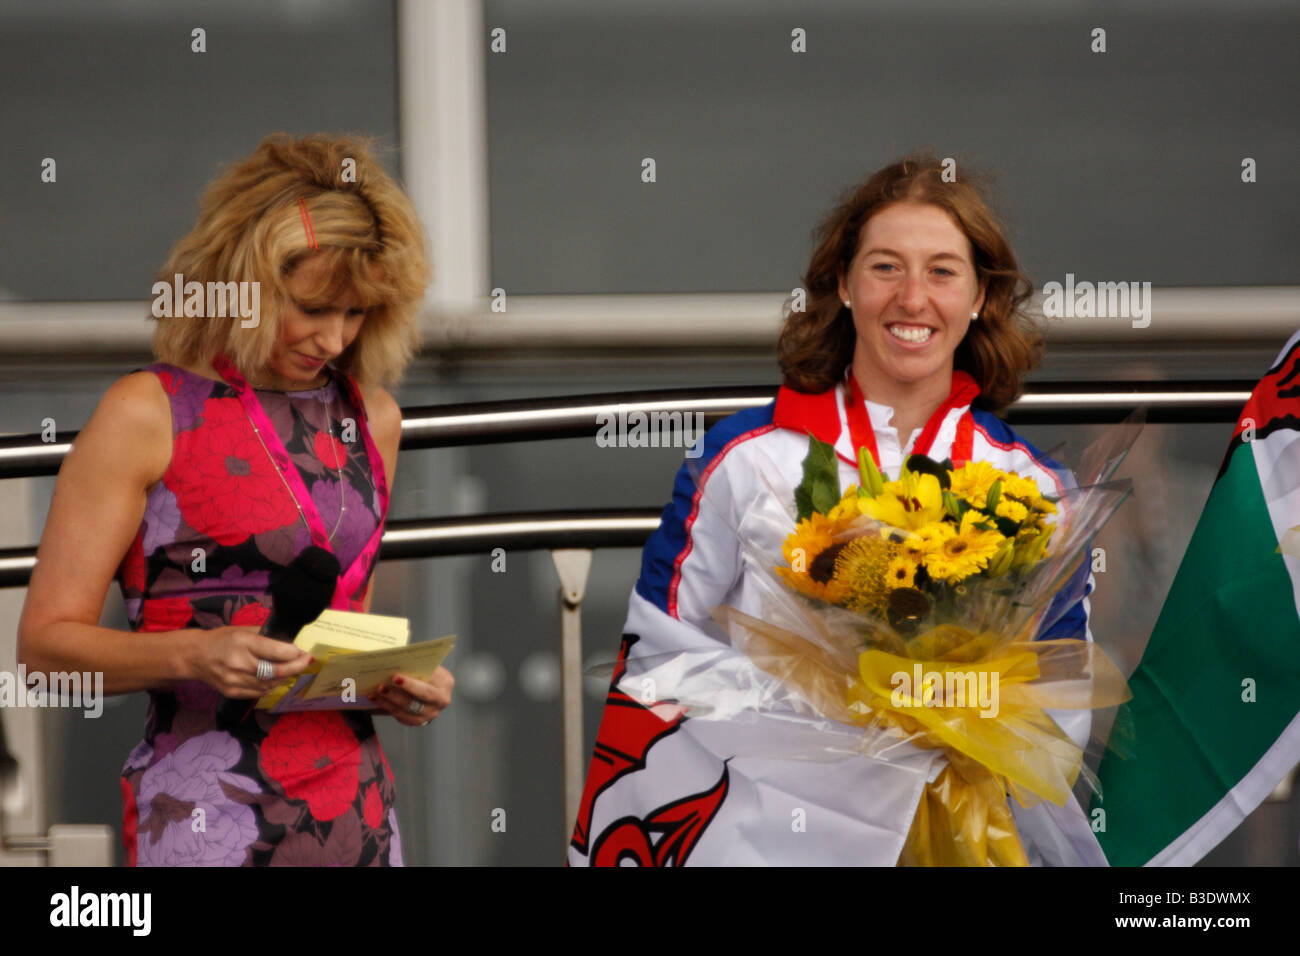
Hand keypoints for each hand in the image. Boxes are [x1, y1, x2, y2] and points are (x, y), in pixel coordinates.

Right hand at [186, 626, 313, 698]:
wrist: (194, 656)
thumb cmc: (221, 639)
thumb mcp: (243, 630)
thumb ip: (265, 637)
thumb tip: (288, 645)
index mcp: (242, 643)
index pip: (275, 651)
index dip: (293, 653)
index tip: (302, 652)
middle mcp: (239, 663)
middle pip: (275, 671)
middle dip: (295, 667)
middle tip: (306, 661)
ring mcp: (235, 681)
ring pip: (270, 684)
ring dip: (285, 677)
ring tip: (292, 669)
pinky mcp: (233, 692)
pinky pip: (260, 692)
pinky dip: (272, 685)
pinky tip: (277, 678)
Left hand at [370, 666, 453, 726]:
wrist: (430, 690)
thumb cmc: (426, 673)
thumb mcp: (427, 666)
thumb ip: (417, 665)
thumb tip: (395, 660)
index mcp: (446, 682)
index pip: (430, 681)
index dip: (412, 681)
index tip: (395, 676)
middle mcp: (441, 700)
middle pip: (421, 696)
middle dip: (400, 691)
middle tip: (383, 685)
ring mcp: (430, 713)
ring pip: (408, 708)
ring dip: (389, 699)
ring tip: (377, 690)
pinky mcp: (418, 721)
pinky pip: (401, 715)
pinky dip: (386, 706)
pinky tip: (375, 698)